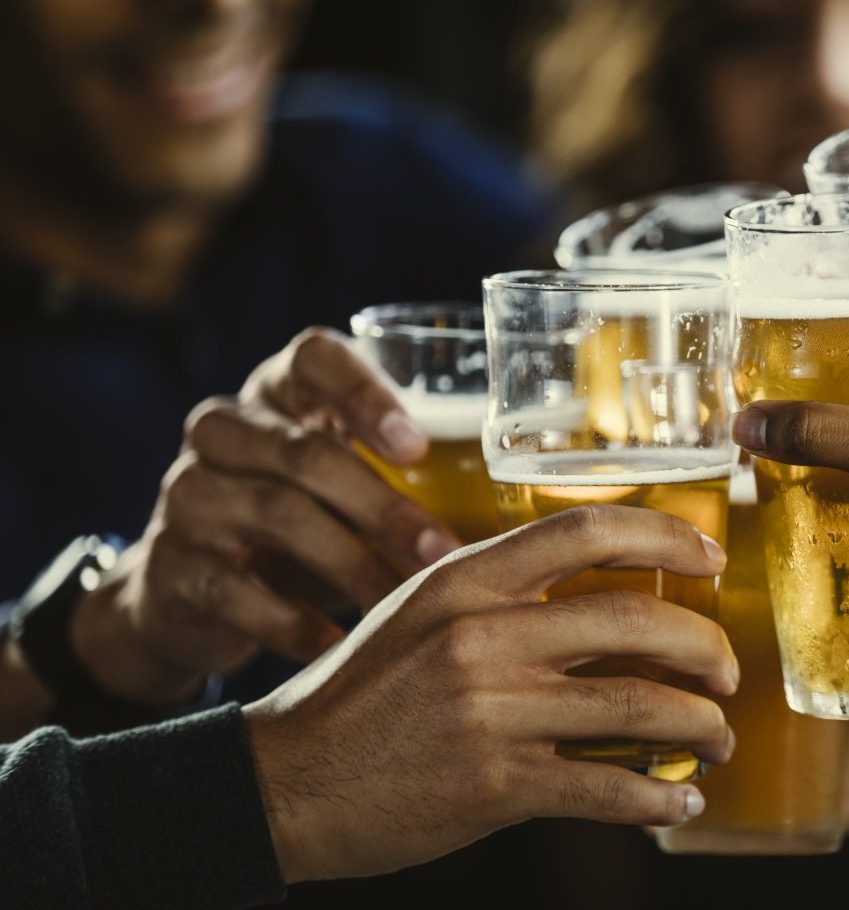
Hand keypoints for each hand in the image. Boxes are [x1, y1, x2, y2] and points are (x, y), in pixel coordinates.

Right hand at [72, 328, 460, 704]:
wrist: (190, 595)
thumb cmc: (305, 528)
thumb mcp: (345, 488)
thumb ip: (407, 478)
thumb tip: (523, 509)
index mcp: (277, 392)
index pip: (313, 357)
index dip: (364, 394)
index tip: (417, 447)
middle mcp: (225, 430)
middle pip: (305, 452)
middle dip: (383, 506)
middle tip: (441, 552)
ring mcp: (189, 492)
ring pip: (275, 514)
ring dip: (350, 565)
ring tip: (401, 605)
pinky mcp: (169, 562)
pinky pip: (236, 588)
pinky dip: (293, 621)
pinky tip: (339, 648)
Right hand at [244, 505, 738, 882]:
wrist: (282, 782)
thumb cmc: (360, 696)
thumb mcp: (418, 615)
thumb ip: (499, 597)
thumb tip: (603, 603)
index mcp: (465, 579)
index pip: (586, 531)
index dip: (665, 537)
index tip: (711, 560)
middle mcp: (482, 634)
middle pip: (635, 620)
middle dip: (705, 648)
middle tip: (727, 672)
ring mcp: (490, 710)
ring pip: (637, 704)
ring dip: (700, 725)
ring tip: (719, 740)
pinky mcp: (494, 783)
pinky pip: (606, 787)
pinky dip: (658, 796)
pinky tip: (680, 798)